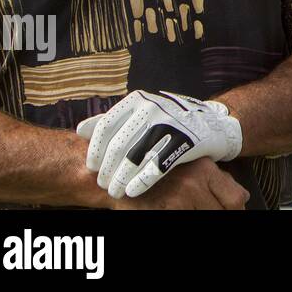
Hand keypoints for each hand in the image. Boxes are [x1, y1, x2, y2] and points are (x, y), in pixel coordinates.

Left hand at [78, 90, 242, 199]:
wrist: (211, 123)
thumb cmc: (169, 120)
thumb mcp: (142, 112)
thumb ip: (113, 121)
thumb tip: (80, 130)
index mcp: (137, 100)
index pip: (105, 127)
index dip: (95, 151)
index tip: (92, 168)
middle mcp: (152, 108)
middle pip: (118, 146)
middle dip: (107, 170)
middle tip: (104, 185)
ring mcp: (170, 124)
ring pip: (134, 158)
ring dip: (121, 179)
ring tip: (116, 191)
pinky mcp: (186, 141)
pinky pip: (156, 166)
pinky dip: (141, 181)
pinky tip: (133, 191)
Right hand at [110, 159, 249, 209]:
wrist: (117, 171)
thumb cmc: (159, 165)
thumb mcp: (193, 164)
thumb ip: (219, 179)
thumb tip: (242, 198)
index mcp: (204, 169)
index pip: (235, 200)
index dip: (236, 210)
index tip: (233, 211)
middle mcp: (192, 184)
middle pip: (221, 214)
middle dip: (218, 214)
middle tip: (205, 207)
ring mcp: (175, 201)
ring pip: (201, 218)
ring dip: (197, 215)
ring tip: (187, 207)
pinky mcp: (159, 213)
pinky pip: (180, 221)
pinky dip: (182, 217)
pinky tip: (174, 210)